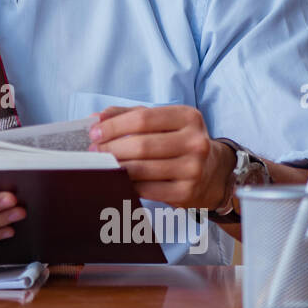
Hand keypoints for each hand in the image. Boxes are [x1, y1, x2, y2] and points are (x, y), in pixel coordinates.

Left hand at [89, 106, 232, 210]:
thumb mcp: (162, 121)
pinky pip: (146, 190)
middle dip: (110, 148)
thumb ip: (128, 114)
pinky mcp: (186, 192)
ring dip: (115, 167)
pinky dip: (127, 185)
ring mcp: (193, 169)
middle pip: (141, 145)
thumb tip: (95, 119)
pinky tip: (117, 180)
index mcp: (188, 117)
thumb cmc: (178, 141)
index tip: (94, 132)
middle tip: (93, 151)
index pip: (143, 118)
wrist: (213, 172)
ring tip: (101, 165)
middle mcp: (195, 142)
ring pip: (141, 169)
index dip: (113, 126)